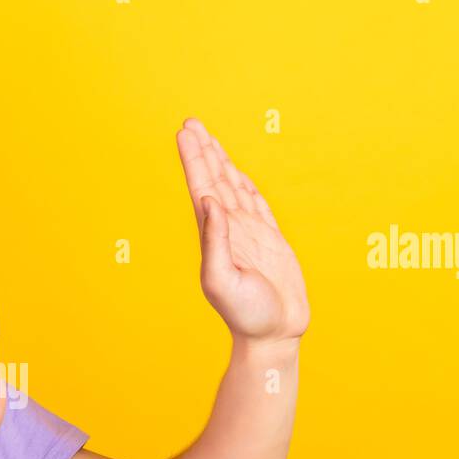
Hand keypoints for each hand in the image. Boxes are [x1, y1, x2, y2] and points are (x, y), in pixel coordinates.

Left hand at [176, 119, 309, 345]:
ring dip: (221, 162)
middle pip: (214, 180)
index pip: (202, 188)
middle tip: (190, 123)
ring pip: (233, 187)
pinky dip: (245, 184)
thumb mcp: (223, 280)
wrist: (273, 335)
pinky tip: (237, 174)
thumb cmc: (246, 315)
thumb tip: (209, 202)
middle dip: (203, 152)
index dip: (194, 160)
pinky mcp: (270, 240)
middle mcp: (229, 230)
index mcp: (215, 236)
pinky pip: (256, 203)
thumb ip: (215, 242)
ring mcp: (249, 234)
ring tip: (208, 138)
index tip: (185, 133)